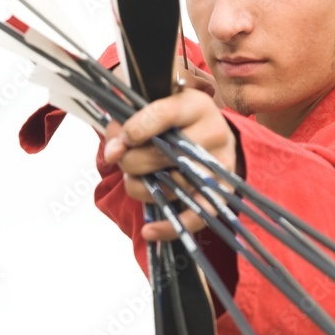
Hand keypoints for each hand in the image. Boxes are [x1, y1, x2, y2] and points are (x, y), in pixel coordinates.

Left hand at [103, 81, 237, 241]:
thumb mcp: (154, 107)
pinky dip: (170, 227)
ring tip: (134, 180)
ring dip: (142, 189)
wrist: (214, 134)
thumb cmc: (175, 119)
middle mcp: (213, 132)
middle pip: (165, 155)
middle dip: (132, 162)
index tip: (116, 145)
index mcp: (195, 104)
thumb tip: (113, 150)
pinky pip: (196, 217)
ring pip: (172, 187)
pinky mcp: (221, 192)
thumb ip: (127, 120)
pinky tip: (149, 230)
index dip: (133, 131)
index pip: (162, 115)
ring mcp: (220, 165)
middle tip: (122, 161)